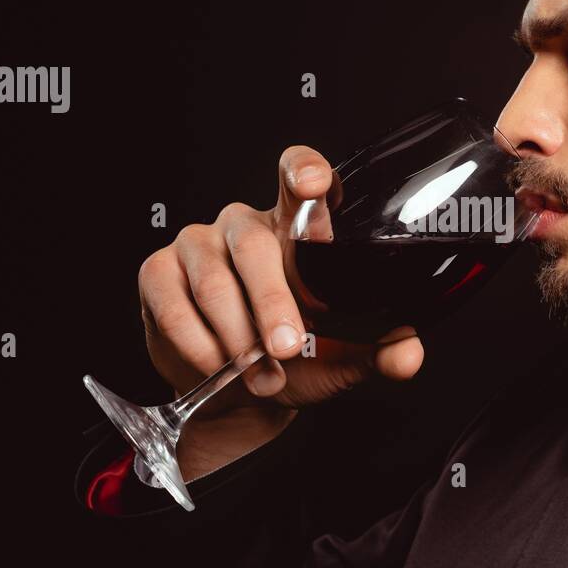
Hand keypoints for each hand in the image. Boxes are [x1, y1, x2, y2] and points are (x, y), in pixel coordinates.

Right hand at [137, 145, 424, 479]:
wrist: (239, 397)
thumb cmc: (295, 360)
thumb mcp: (343, 358)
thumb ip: (379, 352)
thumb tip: (408, 352)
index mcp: (296, 228)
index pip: (298, 177)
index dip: (304, 171)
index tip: (313, 184)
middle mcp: (245, 225)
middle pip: (254, 244)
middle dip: (271, 302)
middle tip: (285, 348)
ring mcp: (198, 244)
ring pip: (213, 281)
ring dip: (237, 338)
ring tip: (260, 376)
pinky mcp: (158, 273)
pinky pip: (174, 306)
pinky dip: (199, 346)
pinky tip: (217, 367)